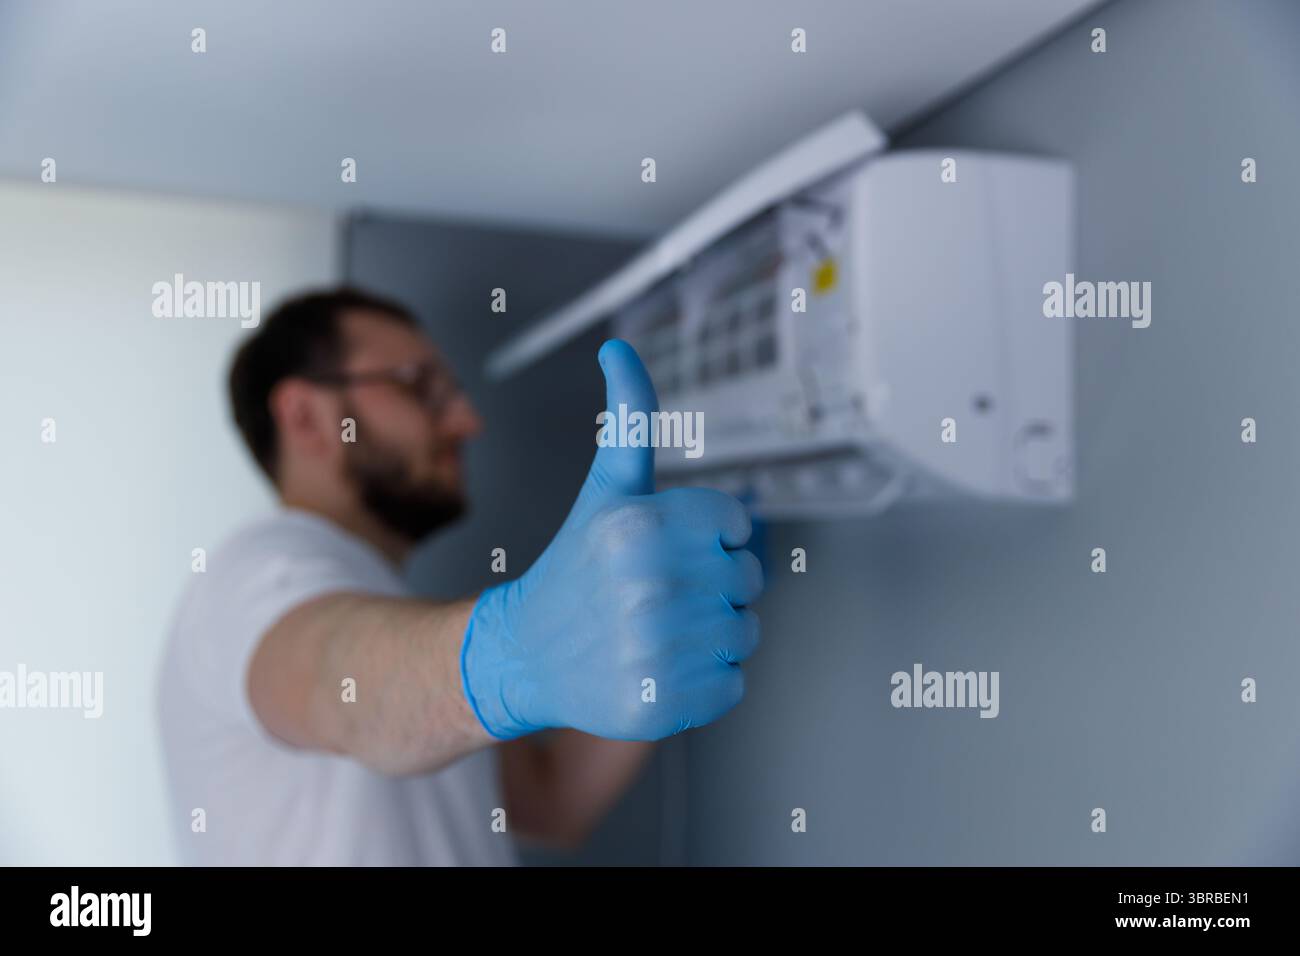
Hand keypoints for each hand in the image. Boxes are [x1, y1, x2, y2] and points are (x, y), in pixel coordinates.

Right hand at [460, 339, 763, 739]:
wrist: (524, 652)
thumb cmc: (576, 566)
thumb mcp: (606, 487)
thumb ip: (628, 419)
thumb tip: (620, 350)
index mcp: (640, 525)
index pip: (734, 524)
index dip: (707, 534)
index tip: (665, 546)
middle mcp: (646, 586)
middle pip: (747, 578)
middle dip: (712, 583)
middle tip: (658, 591)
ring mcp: (652, 651)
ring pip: (743, 633)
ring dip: (712, 633)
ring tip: (657, 629)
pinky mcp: (658, 706)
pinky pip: (731, 684)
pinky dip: (704, 681)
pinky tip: (659, 666)